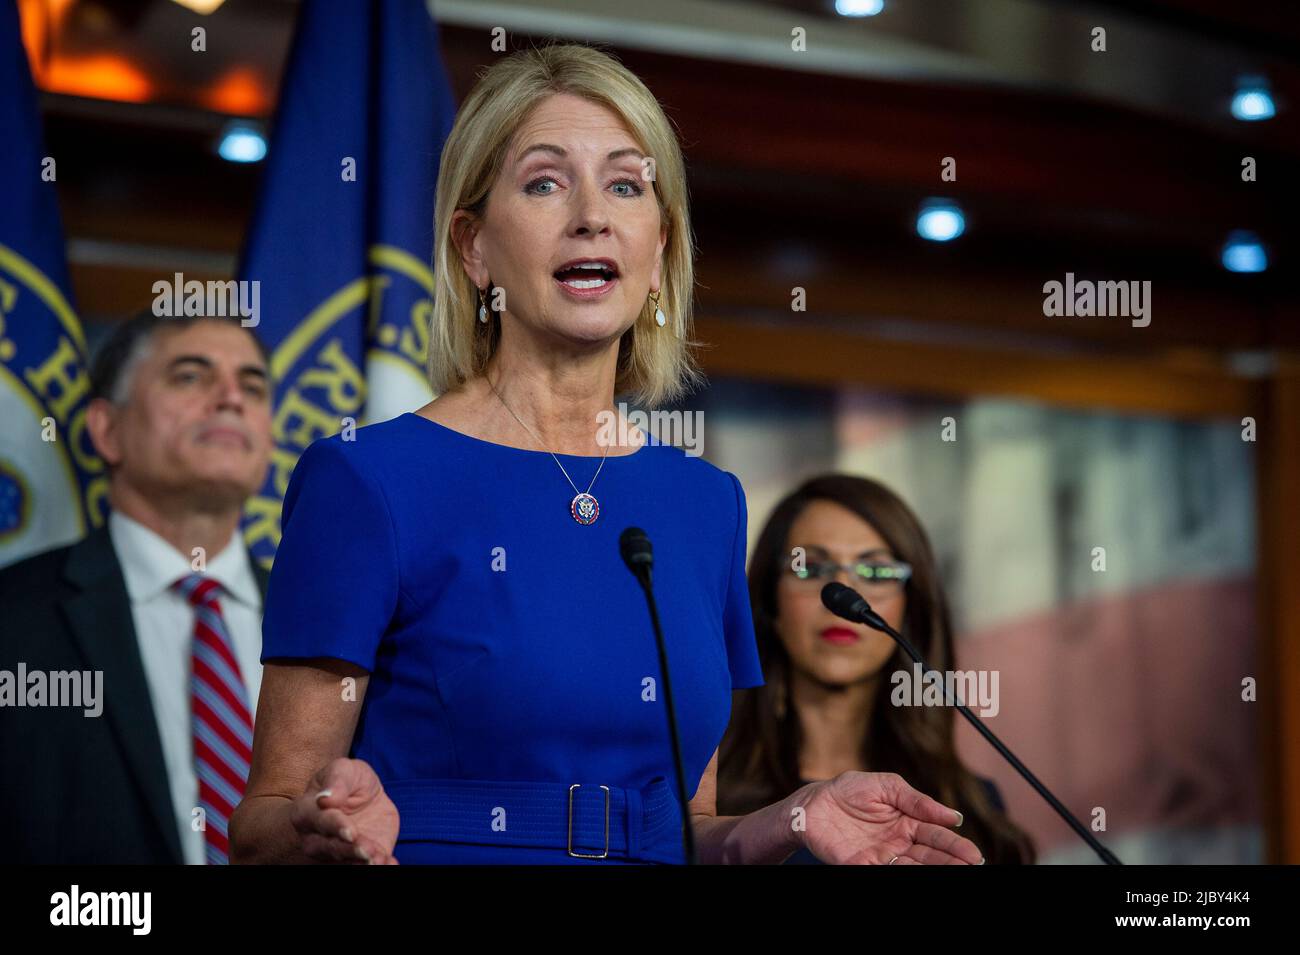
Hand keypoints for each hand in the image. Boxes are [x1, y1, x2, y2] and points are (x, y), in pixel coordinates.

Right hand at [290, 757, 399, 864]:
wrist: (365, 796)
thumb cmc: (347, 780)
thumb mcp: (344, 770)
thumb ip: (336, 782)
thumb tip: (325, 799)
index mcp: (307, 812)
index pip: (321, 821)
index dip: (336, 827)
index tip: (351, 832)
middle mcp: (316, 838)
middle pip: (332, 848)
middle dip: (351, 850)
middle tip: (368, 851)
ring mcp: (337, 852)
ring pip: (348, 861)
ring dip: (363, 862)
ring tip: (379, 859)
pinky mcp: (359, 858)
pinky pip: (366, 866)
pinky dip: (381, 865)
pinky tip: (391, 863)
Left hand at [794, 772, 982, 864]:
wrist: (813, 802)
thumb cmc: (849, 790)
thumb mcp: (886, 786)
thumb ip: (916, 800)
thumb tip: (953, 816)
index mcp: (908, 822)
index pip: (936, 835)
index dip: (954, 844)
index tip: (972, 853)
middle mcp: (899, 843)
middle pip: (930, 855)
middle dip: (951, 861)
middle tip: (972, 864)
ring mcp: (882, 856)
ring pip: (913, 867)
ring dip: (933, 869)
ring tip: (954, 870)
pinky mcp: (861, 865)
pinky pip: (884, 872)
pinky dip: (902, 873)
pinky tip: (916, 871)